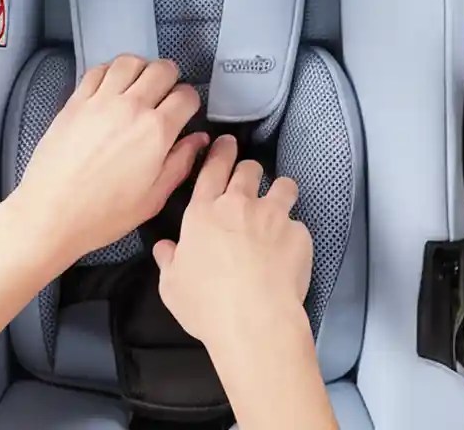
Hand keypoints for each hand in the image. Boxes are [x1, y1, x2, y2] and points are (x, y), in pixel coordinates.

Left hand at [6, 55, 207, 267]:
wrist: (51, 213)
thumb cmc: (102, 213)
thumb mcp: (153, 197)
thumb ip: (180, 163)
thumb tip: (197, 141)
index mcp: (155, 132)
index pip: (186, 96)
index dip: (190, 101)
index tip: (185, 110)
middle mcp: (130, 108)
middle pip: (161, 70)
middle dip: (171, 77)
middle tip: (167, 92)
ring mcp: (99, 102)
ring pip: (129, 62)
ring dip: (141, 68)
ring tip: (140, 84)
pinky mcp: (75, 102)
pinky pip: (97, 70)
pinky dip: (110, 71)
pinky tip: (111, 85)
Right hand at [152, 135, 313, 350]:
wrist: (254, 321)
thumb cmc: (207, 304)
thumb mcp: (172, 285)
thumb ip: (169, 261)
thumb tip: (165, 248)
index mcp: (203, 213)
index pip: (212, 169)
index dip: (220, 152)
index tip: (226, 144)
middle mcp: (239, 206)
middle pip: (248, 169)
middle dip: (249, 169)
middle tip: (250, 177)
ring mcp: (272, 216)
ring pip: (282, 186)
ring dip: (280, 190)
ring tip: (279, 202)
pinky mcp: (299, 234)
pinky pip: (298, 225)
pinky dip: (294, 234)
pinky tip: (290, 252)